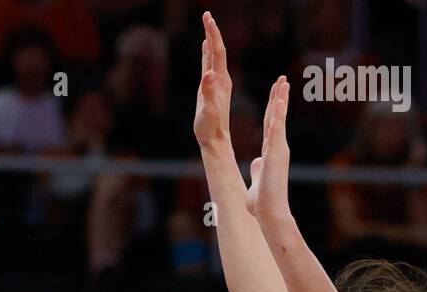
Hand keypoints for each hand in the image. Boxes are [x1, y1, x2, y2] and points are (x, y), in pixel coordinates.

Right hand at [193, 11, 232, 150]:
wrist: (215, 141)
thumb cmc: (210, 129)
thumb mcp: (208, 111)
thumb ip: (208, 92)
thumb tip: (208, 74)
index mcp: (221, 81)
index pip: (218, 52)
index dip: (213, 35)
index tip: (209, 19)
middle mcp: (221, 79)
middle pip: (217, 50)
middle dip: (212, 32)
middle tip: (206, 14)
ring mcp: (217, 83)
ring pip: (214, 56)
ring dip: (210, 40)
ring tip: (207, 25)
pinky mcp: (212, 89)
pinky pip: (210, 65)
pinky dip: (207, 54)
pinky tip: (205, 48)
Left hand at [245, 75, 291, 221]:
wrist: (269, 213)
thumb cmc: (263, 203)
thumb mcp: (257, 180)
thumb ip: (257, 169)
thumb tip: (256, 162)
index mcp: (271, 152)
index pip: (271, 125)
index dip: (273, 109)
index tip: (276, 93)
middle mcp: (277, 148)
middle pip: (277, 118)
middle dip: (279, 97)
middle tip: (283, 79)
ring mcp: (277, 151)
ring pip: (279, 121)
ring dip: (280, 101)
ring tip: (283, 82)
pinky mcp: (274, 155)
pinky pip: (275, 132)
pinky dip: (277, 117)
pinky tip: (278, 103)